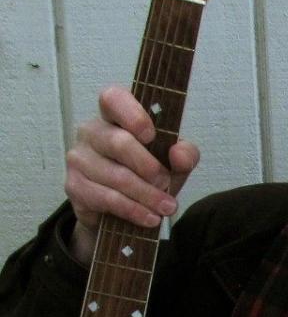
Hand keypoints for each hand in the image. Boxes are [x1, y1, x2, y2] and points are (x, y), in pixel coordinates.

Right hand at [65, 85, 200, 265]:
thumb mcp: (172, 163)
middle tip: (166, 183)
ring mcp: (79, 158)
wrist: (120, 210)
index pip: (113, 98)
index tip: (152, 136)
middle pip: (119, 142)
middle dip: (149, 167)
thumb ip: (184, 155)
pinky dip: (133, 210)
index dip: (132, 114)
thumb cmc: (146, 175)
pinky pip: (107, 198)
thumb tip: (180, 155)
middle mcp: (92, 131)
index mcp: (114, 115)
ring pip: (116, 176)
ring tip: (166, 208)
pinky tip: (149, 218)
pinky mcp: (74, 186)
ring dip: (146, 195)